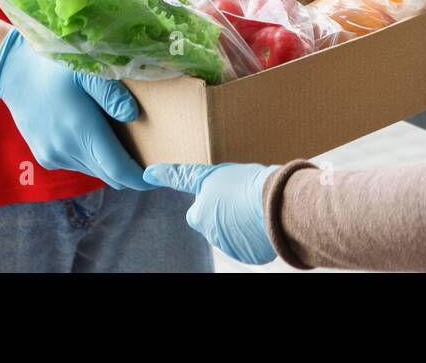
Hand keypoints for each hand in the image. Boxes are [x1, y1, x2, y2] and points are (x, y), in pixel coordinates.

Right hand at [0, 28, 150, 189]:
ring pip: (93, 170)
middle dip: (129, 172)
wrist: (14, 71)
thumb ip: (112, 95)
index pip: (118, 170)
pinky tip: (94, 137)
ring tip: (122, 144)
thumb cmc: (55, 66)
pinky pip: (77, 164)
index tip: (159, 177)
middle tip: (148, 159)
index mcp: (81, 131)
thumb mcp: (88, 71)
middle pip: (108, 174)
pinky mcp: (44, 156)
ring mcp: (53, 156)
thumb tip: (133, 116)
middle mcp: (66, 150)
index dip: (140, 179)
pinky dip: (90, 157)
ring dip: (108, 163)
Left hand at [144, 163, 276, 264]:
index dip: (165, 174)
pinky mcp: (237, 253)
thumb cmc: (258, 185)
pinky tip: (262, 226)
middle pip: (209, 215)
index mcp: (203, 187)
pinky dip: (251, 238)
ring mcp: (218, 238)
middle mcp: (202, 216)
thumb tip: (207, 198)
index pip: (181, 178)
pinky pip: (244, 244)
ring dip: (237, 225)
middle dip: (221, 211)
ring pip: (226, 231)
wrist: (277, 205)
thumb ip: (217, 189)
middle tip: (243, 200)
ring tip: (257, 212)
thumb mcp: (234, 176)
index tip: (148, 173)